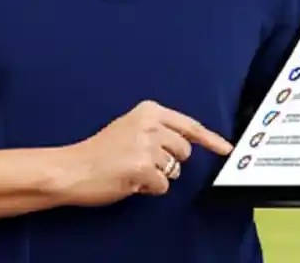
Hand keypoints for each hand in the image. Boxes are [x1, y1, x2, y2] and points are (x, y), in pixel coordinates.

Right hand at [58, 100, 233, 205]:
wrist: (72, 168)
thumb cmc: (99, 153)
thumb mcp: (130, 128)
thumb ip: (157, 132)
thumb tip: (185, 146)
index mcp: (148, 111)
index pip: (189, 125)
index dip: (211, 139)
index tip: (226, 148)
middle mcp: (150, 124)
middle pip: (185, 150)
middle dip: (170, 161)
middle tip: (142, 162)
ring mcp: (147, 146)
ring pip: (174, 170)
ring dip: (157, 176)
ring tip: (132, 170)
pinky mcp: (143, 167)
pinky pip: (162, 186)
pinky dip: (148, 189)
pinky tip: (130, 180)